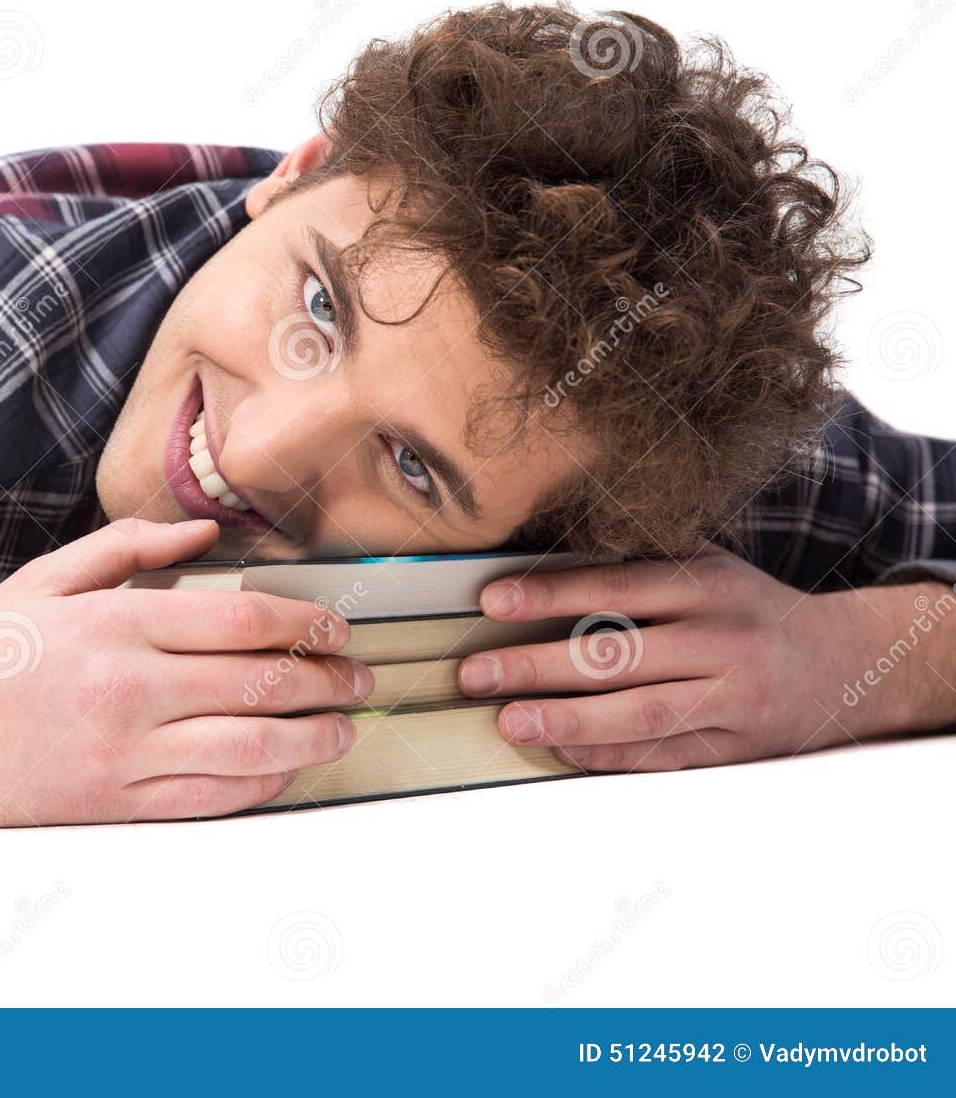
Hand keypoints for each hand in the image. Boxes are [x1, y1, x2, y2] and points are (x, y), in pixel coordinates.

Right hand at [0, 517, 369, 827]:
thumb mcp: (43, 581)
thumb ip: (128, 548)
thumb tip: (204, 532)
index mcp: (115, 624)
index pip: (242, 619)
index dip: (306, 622)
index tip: (337, 627)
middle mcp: (128, 688)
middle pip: (261, 682)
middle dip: (328, 679)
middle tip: (359, 676)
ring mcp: (125, 753)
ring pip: (251, 747)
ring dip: (314, 738)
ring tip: (343, 727)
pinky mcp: (117, 804)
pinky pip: (212, 796)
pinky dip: (263, 784)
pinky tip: (286, 769)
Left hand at [454, 549, 955, 772]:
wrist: (844, 666)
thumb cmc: (746, 610)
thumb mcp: (708, 567)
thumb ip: (640, 563)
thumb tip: (542, 562)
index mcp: (710, 586)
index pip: (617, 589)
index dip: (551, 594)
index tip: (490, 601)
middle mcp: (723, 642)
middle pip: (619, 656)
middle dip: (537, 666)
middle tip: (475, 674)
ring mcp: (733, 701)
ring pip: (639, 714)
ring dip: (566, 720)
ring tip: (508, 721)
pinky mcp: (735, 749)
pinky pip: (662, 756)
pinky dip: (608, 755)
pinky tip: (560, 748)